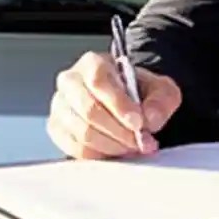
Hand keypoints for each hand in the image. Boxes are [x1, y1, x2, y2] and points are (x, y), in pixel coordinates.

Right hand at [47, 50, 181, 158]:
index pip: (99, 82)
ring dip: (112, 145)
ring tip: (131, 147)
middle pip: (88, 110)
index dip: (119, 105)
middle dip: (118, 131)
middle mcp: (70, 81)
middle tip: (139, 141)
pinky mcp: (57, 128)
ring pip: (82, 132)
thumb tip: (149, 118)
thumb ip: (161, 101)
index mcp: (92, 63)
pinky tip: (116, 151)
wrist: (123, 103)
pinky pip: (75, 148)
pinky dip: (100, 154)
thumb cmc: (138, 93)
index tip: (138, 123)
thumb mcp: (160, 90)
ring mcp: (60, 106)